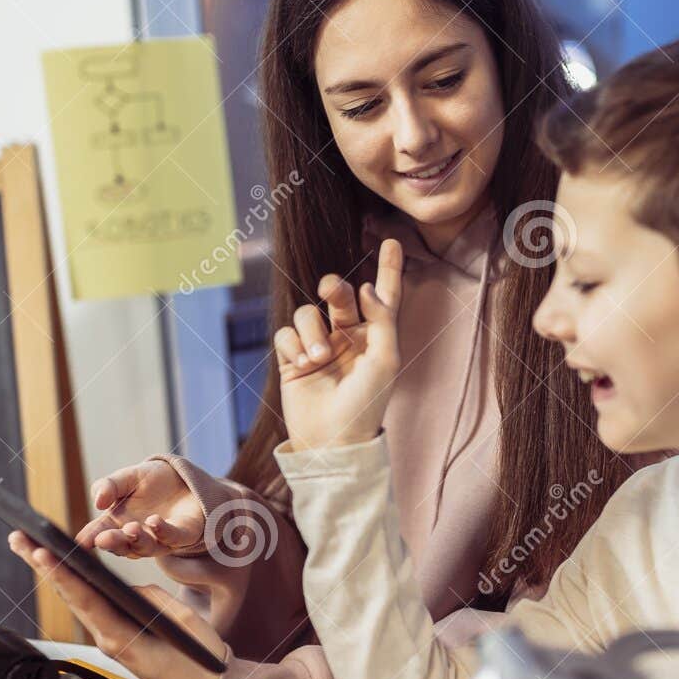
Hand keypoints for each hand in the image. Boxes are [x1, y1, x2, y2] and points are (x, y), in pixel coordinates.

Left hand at [8, 531, 221, 678]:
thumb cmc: (198, 660)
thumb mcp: (179, 619)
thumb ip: (148, 598)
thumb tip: (125, 589)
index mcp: (121, 637)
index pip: (85, 599)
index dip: (61, 574)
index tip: (39, 551)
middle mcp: (108, 639)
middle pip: (70, 596)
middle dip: (43, 565)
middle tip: (19, 538)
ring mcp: (110, 640)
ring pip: (76, 601)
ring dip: (52, 573)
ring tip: (29, 546)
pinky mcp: (116, 638)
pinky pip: (91, 608)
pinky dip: (73, 585)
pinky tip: (62, 569)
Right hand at [77, 460, 204, 557]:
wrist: (184, 478)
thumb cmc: (152, 481)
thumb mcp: (127, 477)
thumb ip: (109, 486)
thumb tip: (98, 501)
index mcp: (117, 523)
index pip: (100, 533)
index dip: (90, 538)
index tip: (81, 542)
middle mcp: (136, 536)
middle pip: (122, 545)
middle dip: (113, 542)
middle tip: (103, 538)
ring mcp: (159, 539)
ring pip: (146, 547)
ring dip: (138, 539)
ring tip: (131, 528)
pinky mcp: (183, 535)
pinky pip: (173, 537)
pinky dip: (163, 531)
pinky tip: (154, 521)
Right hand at [275, 238, 402, 450]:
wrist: (332, 437)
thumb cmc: (366, 402)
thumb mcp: (385, 359)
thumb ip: (382, 318)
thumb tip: (365, 286)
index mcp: (375, 336)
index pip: (382, 296)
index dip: (388, 269)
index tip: (392, 240)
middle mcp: (348, 336)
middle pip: (339, 295)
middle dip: (335, 288)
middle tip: (333, 292)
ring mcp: (319, 345)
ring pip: (307, 313)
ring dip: (312, 332)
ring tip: (319, 358)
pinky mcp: (294, 358)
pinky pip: (286, 334)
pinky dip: (294, 346)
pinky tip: (303, 365)